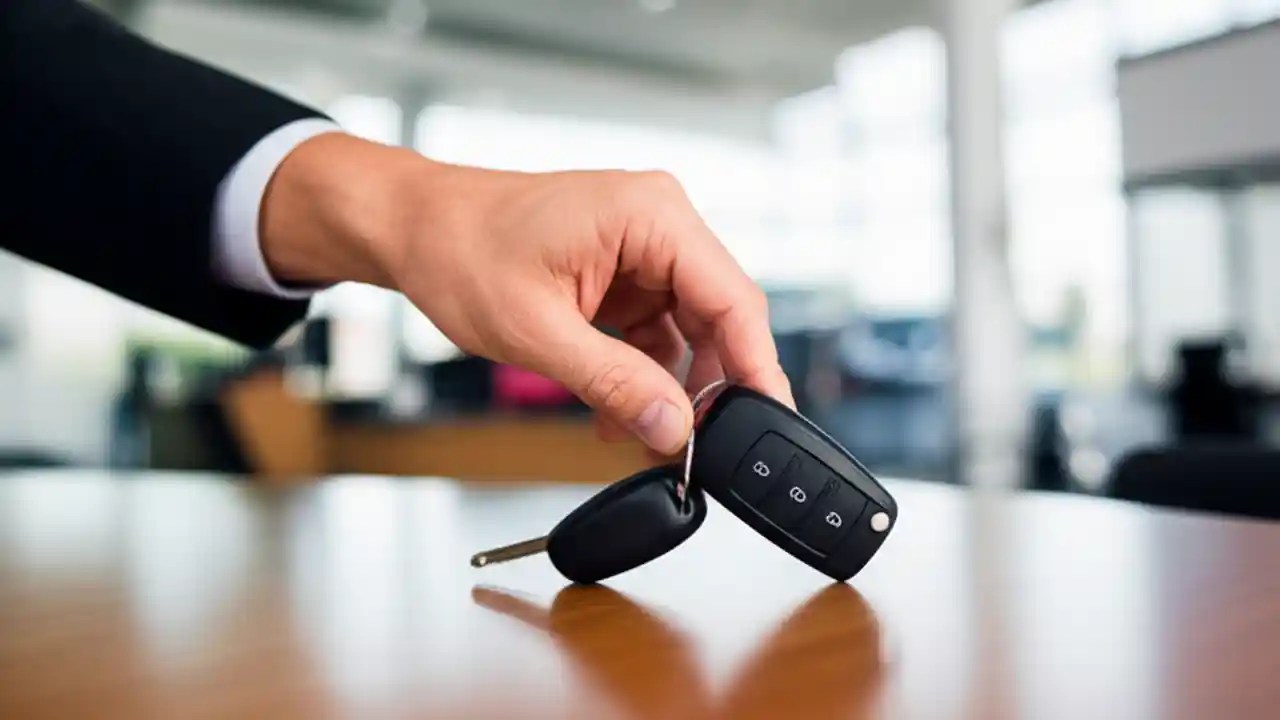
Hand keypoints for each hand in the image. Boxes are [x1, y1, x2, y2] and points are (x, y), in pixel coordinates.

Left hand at [260, 133, 793, 454]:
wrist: (413, 230)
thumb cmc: (459, 250)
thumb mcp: (537, 331)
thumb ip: (613, 383)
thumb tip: (673, 427)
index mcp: (651, 214)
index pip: (733, 298)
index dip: (755, 369)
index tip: (766, 425)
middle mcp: (658, 223)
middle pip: (719, 318)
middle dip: (707, 389)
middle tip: (696, 448)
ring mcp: (643, 249)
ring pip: (690, 332)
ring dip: (670, 388)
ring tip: (641, 435)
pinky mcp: (625, 273)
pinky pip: (656, 333)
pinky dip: (642, 375)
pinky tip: (618, 412)